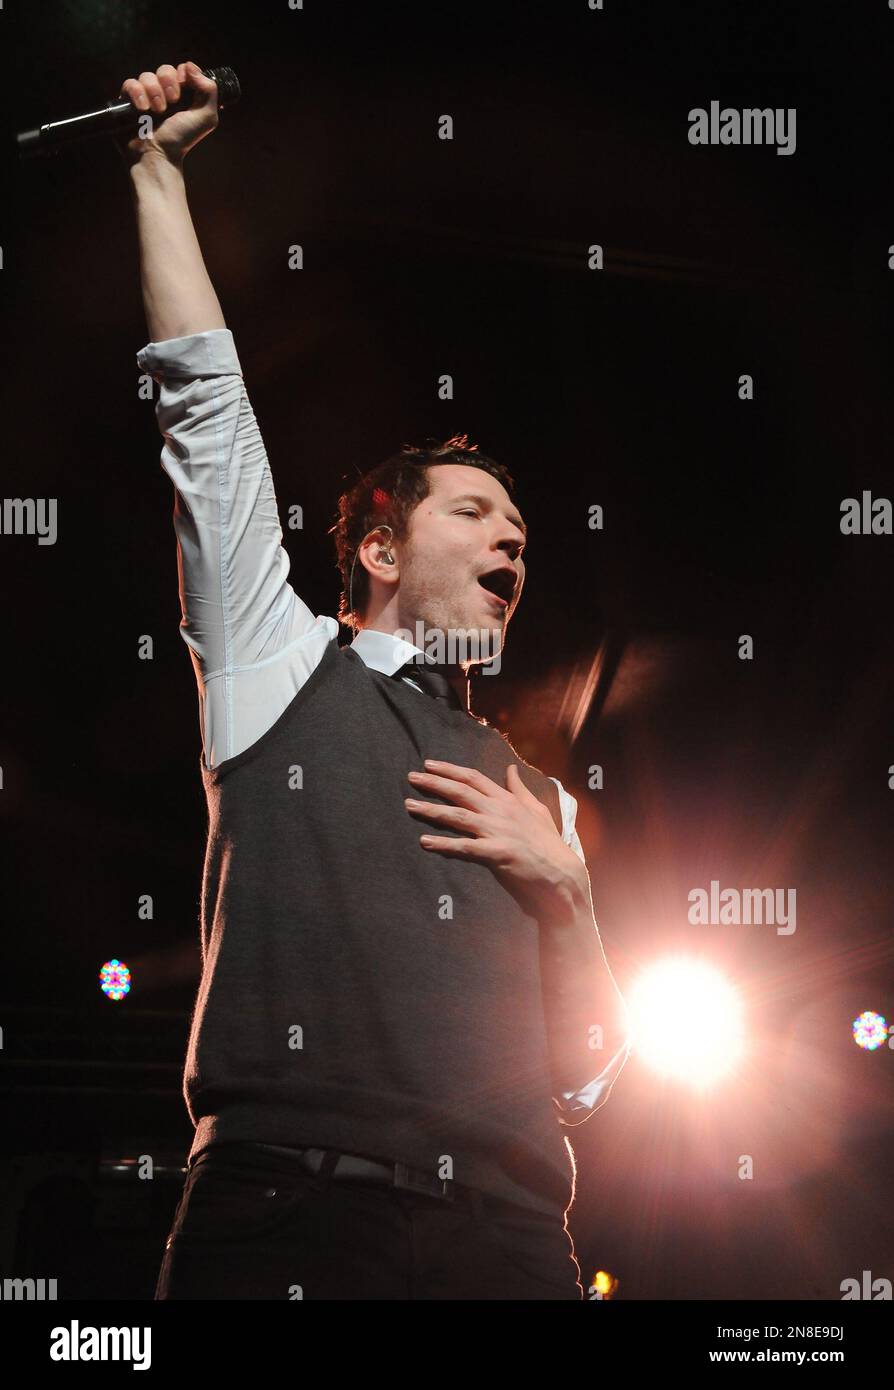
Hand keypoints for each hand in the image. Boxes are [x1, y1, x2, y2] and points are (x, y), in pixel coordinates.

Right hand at [116, 61, 217, 166]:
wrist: (158, 155)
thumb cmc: (180, 140)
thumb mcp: (206, 117)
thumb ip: (209, 91)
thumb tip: (191, 66)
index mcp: (182, 95)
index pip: (182, 69)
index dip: (184, 73)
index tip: (185, 86)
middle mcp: (164, 94)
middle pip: (164, 69)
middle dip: (169, 82)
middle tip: (173, 101)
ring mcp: (145, 97)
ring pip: (147, 75)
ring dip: (154, 91)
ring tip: (158, 111)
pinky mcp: (128, 101)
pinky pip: (130, 83)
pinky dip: (137, 93)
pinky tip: (143, 109)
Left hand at [404, 759, 589, 922]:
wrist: (562, 874)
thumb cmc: (548, 843)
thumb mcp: (536, 809)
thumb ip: (519, 789)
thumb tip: (511, 768)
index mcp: (508, 799)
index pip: (474, 778)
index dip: (450, 770)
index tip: (429, 764)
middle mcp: (500, 811)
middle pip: (460, 791)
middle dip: (434, 783)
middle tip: (411, 777)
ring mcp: (498, 831)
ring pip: (457, 816)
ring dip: (430, 810)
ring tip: (409, 805)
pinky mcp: (497, 853)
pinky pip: (464, 847)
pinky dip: (443, 844)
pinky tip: (425, 842)